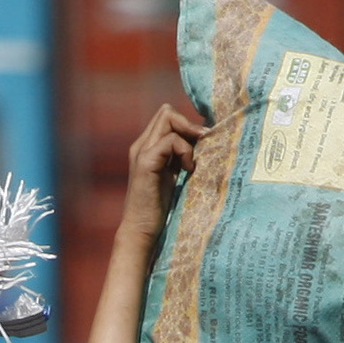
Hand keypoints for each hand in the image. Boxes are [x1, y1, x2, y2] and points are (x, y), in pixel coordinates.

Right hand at [121, 104, 207, 241]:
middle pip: (166, 112)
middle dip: (189, 125)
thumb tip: (202, 141)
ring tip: (192, 162)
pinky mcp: (146, 162)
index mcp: (147, 146)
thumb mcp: (171, 176)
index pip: (167, 116)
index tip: (201, 143)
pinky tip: (187, 169)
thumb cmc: (159, 208)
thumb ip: (178, 157)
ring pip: (168, 119)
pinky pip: (170, 141)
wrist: (141, 230)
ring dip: (188, 137)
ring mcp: (142, 152)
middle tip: (201, 145)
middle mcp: (142, 144)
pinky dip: (184, 151)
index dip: (186, 124)